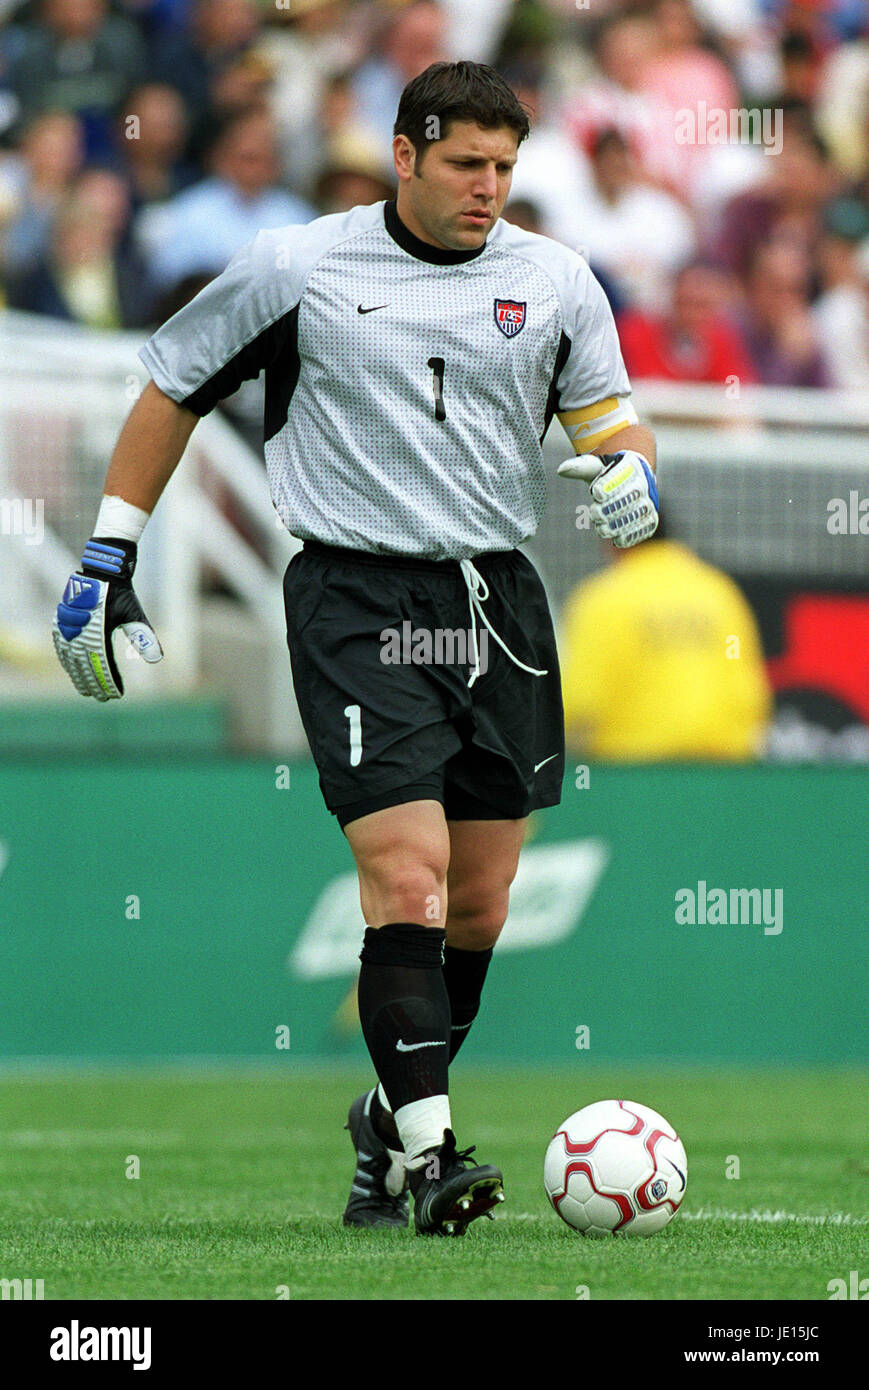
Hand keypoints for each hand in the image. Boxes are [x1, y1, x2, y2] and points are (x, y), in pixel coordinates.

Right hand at [52, 538, 162, 698]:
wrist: (101, 572)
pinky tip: (72, 671)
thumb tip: (157, 658)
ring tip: (86, 691)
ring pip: (71, 660)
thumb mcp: (134, 614)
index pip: (102, 667)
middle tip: (102, 699)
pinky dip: (67, 662)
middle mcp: (80, 633)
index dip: (108, 683)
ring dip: (78, 677)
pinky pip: (62, 648)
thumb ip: (143, 636)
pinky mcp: (61, 623)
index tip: (116, 695)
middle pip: (85, 667)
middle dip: (93, 685)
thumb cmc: (120, 594)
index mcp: (98, 633)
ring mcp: (68, 628)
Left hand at [557, 450, 658, 547]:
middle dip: (611, 508)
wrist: (632, 482)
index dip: (609, 486)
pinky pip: (644, 527)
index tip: (595, 494)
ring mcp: (649, 502)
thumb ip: (580, 468)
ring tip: (602, 530)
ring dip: (619, 525)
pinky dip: (632, 535)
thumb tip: (561, 469)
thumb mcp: (595, 468)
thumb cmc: (609, 475)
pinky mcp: (651, 518)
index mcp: (631, 466)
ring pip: (637, 514)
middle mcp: (644, 483)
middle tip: (594, 514)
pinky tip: (618, 540)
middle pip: (630, 496)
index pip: (621, 475)